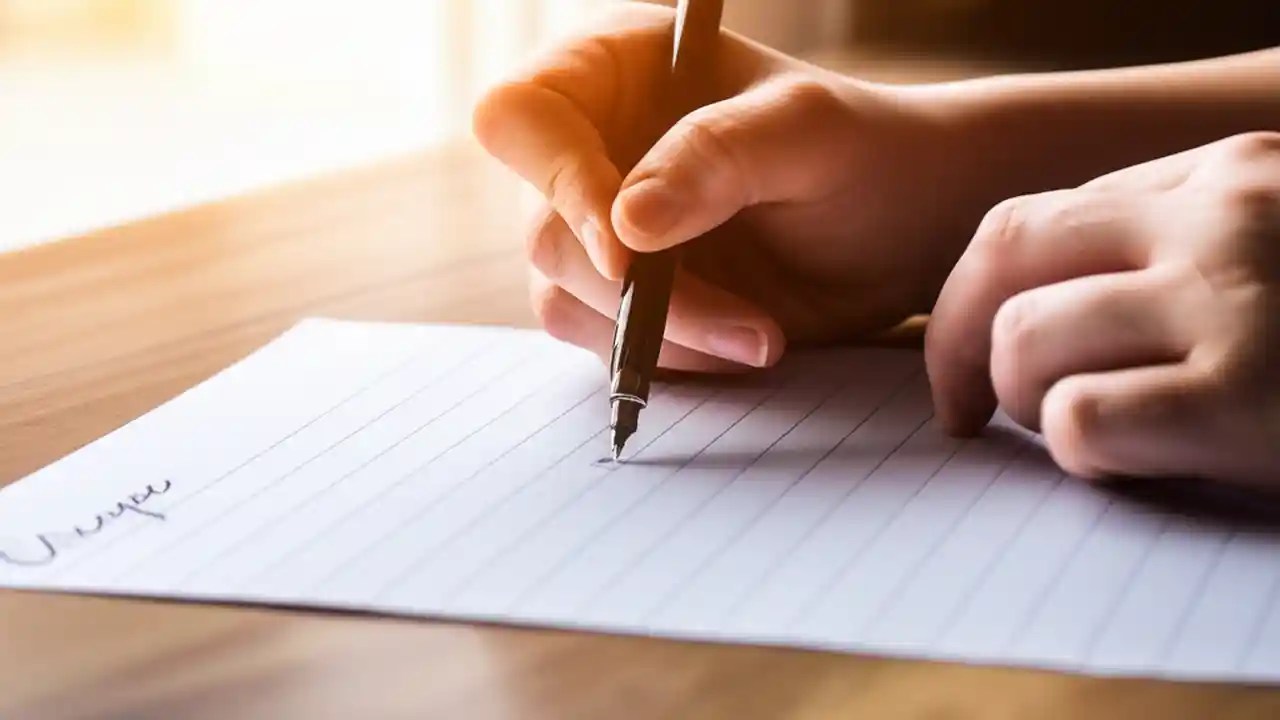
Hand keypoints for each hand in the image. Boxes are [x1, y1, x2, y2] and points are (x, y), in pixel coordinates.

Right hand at [474, 3, 974, 370]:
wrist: (905, 231)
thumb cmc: (865, 154)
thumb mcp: (807, 134)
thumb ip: (717, 159)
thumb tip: (624, 227)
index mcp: (615, 69)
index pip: (522, 116)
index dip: (558, 182)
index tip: (630, 249)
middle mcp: (592, 146)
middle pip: (543, 228)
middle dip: (638, 292)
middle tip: (745, 323)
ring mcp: (600, 227)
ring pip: (564, 297)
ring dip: (660, 334)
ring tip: (761, 337)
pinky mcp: (623, 294)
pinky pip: (601, 340)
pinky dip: (668, 357)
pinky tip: (742, 344)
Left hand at [927, 132, 1279, 484]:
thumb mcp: (1268, 256)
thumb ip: (1170, 256)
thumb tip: (1030, 315)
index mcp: (1228, 173)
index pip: (1038, 217)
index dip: (979, 297)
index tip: (972, 357)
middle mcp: (1222, 215)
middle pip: (1002, 253)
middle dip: (955, 341)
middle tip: (963, 410)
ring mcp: (1229, 299)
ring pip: (1022, 337)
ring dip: (1029, 404)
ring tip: (1099, 439)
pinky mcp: (1244, 398)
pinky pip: (1080, 417)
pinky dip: (1086, 455)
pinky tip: (1142, 467)